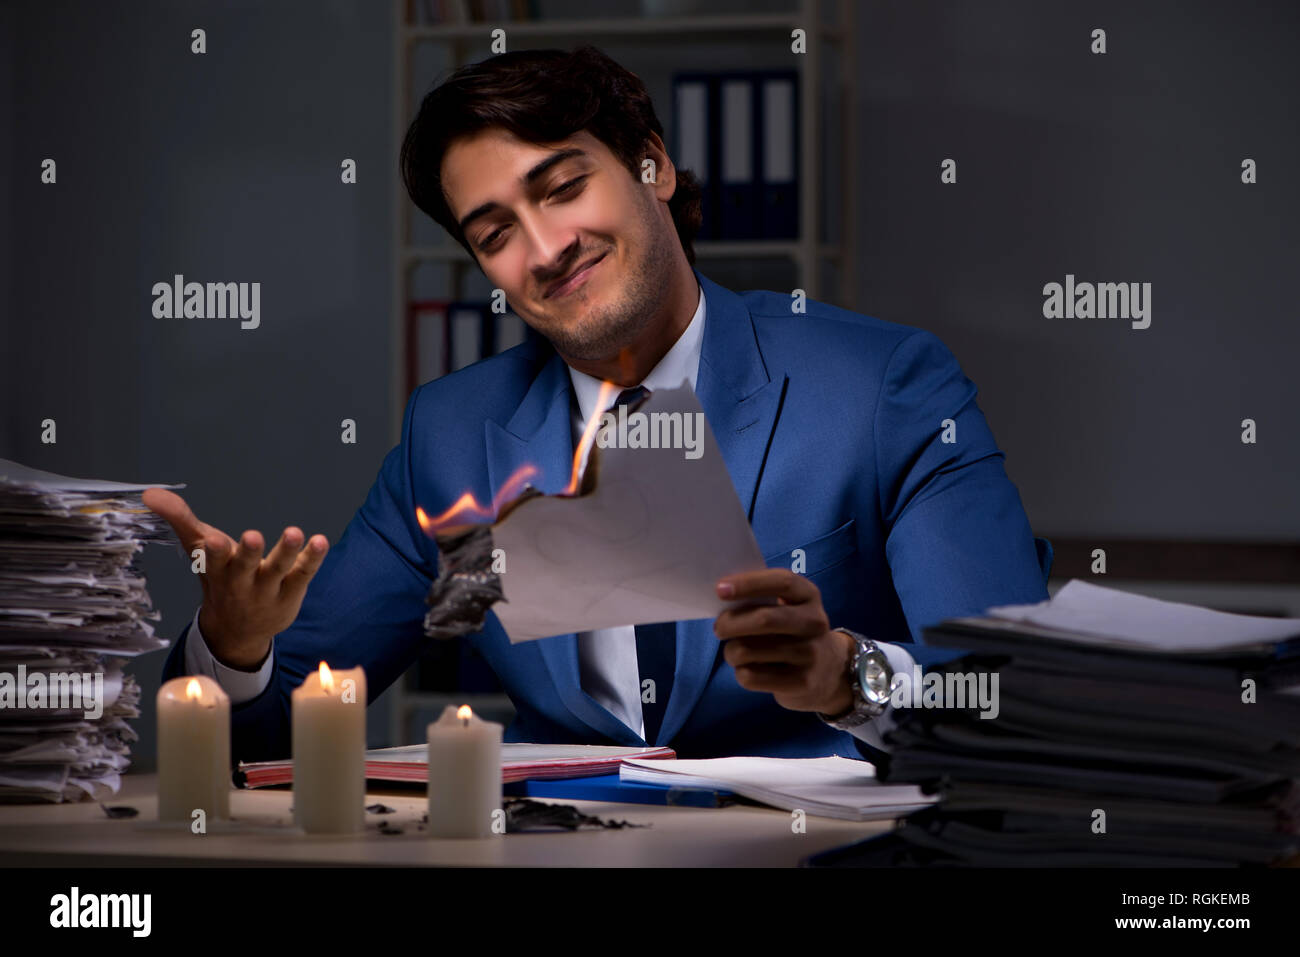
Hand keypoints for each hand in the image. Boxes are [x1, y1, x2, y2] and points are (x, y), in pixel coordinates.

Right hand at [141, 488, 329, 669]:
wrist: (236, 632)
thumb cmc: (218, 579)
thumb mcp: (198, 548)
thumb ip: (179, 518)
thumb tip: (149, 493)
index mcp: (216, 570)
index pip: (211, 560)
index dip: (212, 550)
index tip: (211, 539)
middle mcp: (240, 581)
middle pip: (243, 566)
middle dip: (248, 552)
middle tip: (252, 536)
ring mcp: (267, 589)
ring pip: (277, 569)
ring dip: (286, 552)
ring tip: (294, 532)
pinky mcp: (291, 592)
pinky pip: (303, 574)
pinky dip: (312, 558)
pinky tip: (320, 541)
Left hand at [713, 569, 854, 715]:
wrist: (829, 670)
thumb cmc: (792, 631)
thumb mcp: (787, 607)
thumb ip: (761, 598)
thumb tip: (722, 595)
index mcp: (809, 596)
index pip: (782, 582)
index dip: (749, 583)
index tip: (720, 589)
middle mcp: (814, 623)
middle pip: (764, 619)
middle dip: (730, 623)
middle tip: (719, 628)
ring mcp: (810, 654)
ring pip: (749, 651)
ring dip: (731, 651)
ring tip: (735, 652)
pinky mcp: (802, 682)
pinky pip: (751, 677)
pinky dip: (740, 672)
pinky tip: (749, 669)